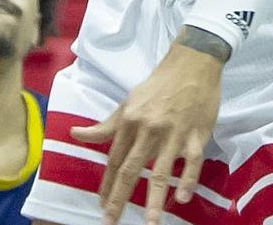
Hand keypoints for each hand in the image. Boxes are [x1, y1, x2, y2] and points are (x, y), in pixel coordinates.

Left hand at [69, 42, 223, 224]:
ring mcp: (174, 133)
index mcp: (130, 121)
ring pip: (162, 170)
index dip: (107, 184)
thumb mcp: (128, 102)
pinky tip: (183, 198)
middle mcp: (149, 129)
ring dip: (155, 199)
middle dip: (121, 198)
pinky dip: (188, 179)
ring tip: (151, 222)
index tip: (101, 205)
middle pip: (133, 169)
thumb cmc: (158, 85)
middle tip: (112, 221)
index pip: (115, 159)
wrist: (192, 63)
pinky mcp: (197, 134)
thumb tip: (75, 134)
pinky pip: (193, 161)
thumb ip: (105, 125)